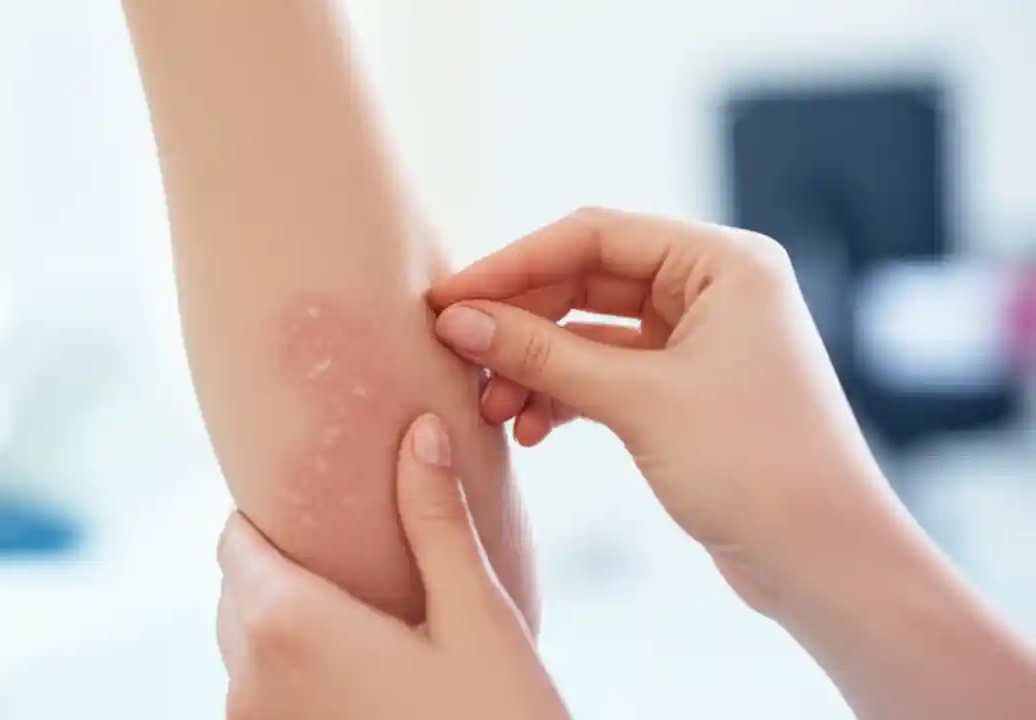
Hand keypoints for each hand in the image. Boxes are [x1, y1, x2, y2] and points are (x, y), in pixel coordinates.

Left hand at [217, 413, 568, 719]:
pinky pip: (263, 700)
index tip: (316, 494)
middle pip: (238, 592)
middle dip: (281, 563)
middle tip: (348, 544)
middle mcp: (249, 682)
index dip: (271, 510)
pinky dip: (292, 674)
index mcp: (287, 625)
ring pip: (246, 649)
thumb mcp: (476, 617)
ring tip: (359, 606)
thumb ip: (435, 519)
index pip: (236, 541)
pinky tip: (358, 669)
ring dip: (285, 622)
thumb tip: (419, 429)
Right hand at [427, 207, 895, 611]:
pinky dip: (564, 395)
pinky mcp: (687, 389)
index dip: (514, 264)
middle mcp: (714, 289)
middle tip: (460, 354)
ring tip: (493, 408)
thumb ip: (543, 355)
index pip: (595, 236)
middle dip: (521, 321)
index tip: (449, 300)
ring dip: (536, 366)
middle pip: (586, 280)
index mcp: (723, 262)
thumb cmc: (756, 468)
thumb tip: (459, 320)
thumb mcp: (638, 402)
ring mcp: (701, 340)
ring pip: (590, 332)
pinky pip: (606, 373)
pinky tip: (528, 428)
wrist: (823, 562)